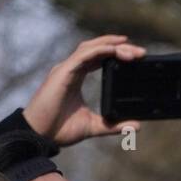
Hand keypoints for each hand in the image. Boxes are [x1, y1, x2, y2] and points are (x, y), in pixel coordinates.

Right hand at [23, 35, 145, 146]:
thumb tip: (136, 126)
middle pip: (97, 48)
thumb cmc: (59, 129)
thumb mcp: (93, 126)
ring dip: (112, 46)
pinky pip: (83, 55)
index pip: (97, 57)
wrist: (39, 135)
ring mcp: (66, 69)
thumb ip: (113, 125)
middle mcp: (71, 69)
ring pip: (91, 48)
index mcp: (76, 77)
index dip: (114, 52)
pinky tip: (113, 51)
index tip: (135, 55)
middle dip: (119, 46)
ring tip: (132, 50)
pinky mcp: (63, 72)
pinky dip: (99, 51)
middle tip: (141, 52)